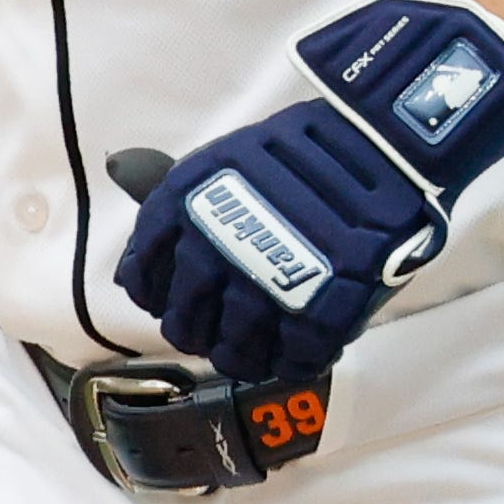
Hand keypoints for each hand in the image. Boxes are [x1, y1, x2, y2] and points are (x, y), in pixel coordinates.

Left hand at [115, 0, 503, 384]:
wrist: (383, 141)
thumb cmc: (303, 148)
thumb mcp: (225, 156)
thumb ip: (173, 180)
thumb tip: (120, 167)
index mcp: (184, 206)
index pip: (144, 280)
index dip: (158, 298)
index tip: (174, 301)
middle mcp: (214, 247)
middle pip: (184, 323)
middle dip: (197, 333)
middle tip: (216, 333)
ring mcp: (266, 282)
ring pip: (232, 350)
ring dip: (240, 356)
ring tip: (253, 351)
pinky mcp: (319, 309)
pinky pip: (289, 358)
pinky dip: (287, 363)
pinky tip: (291, 354)